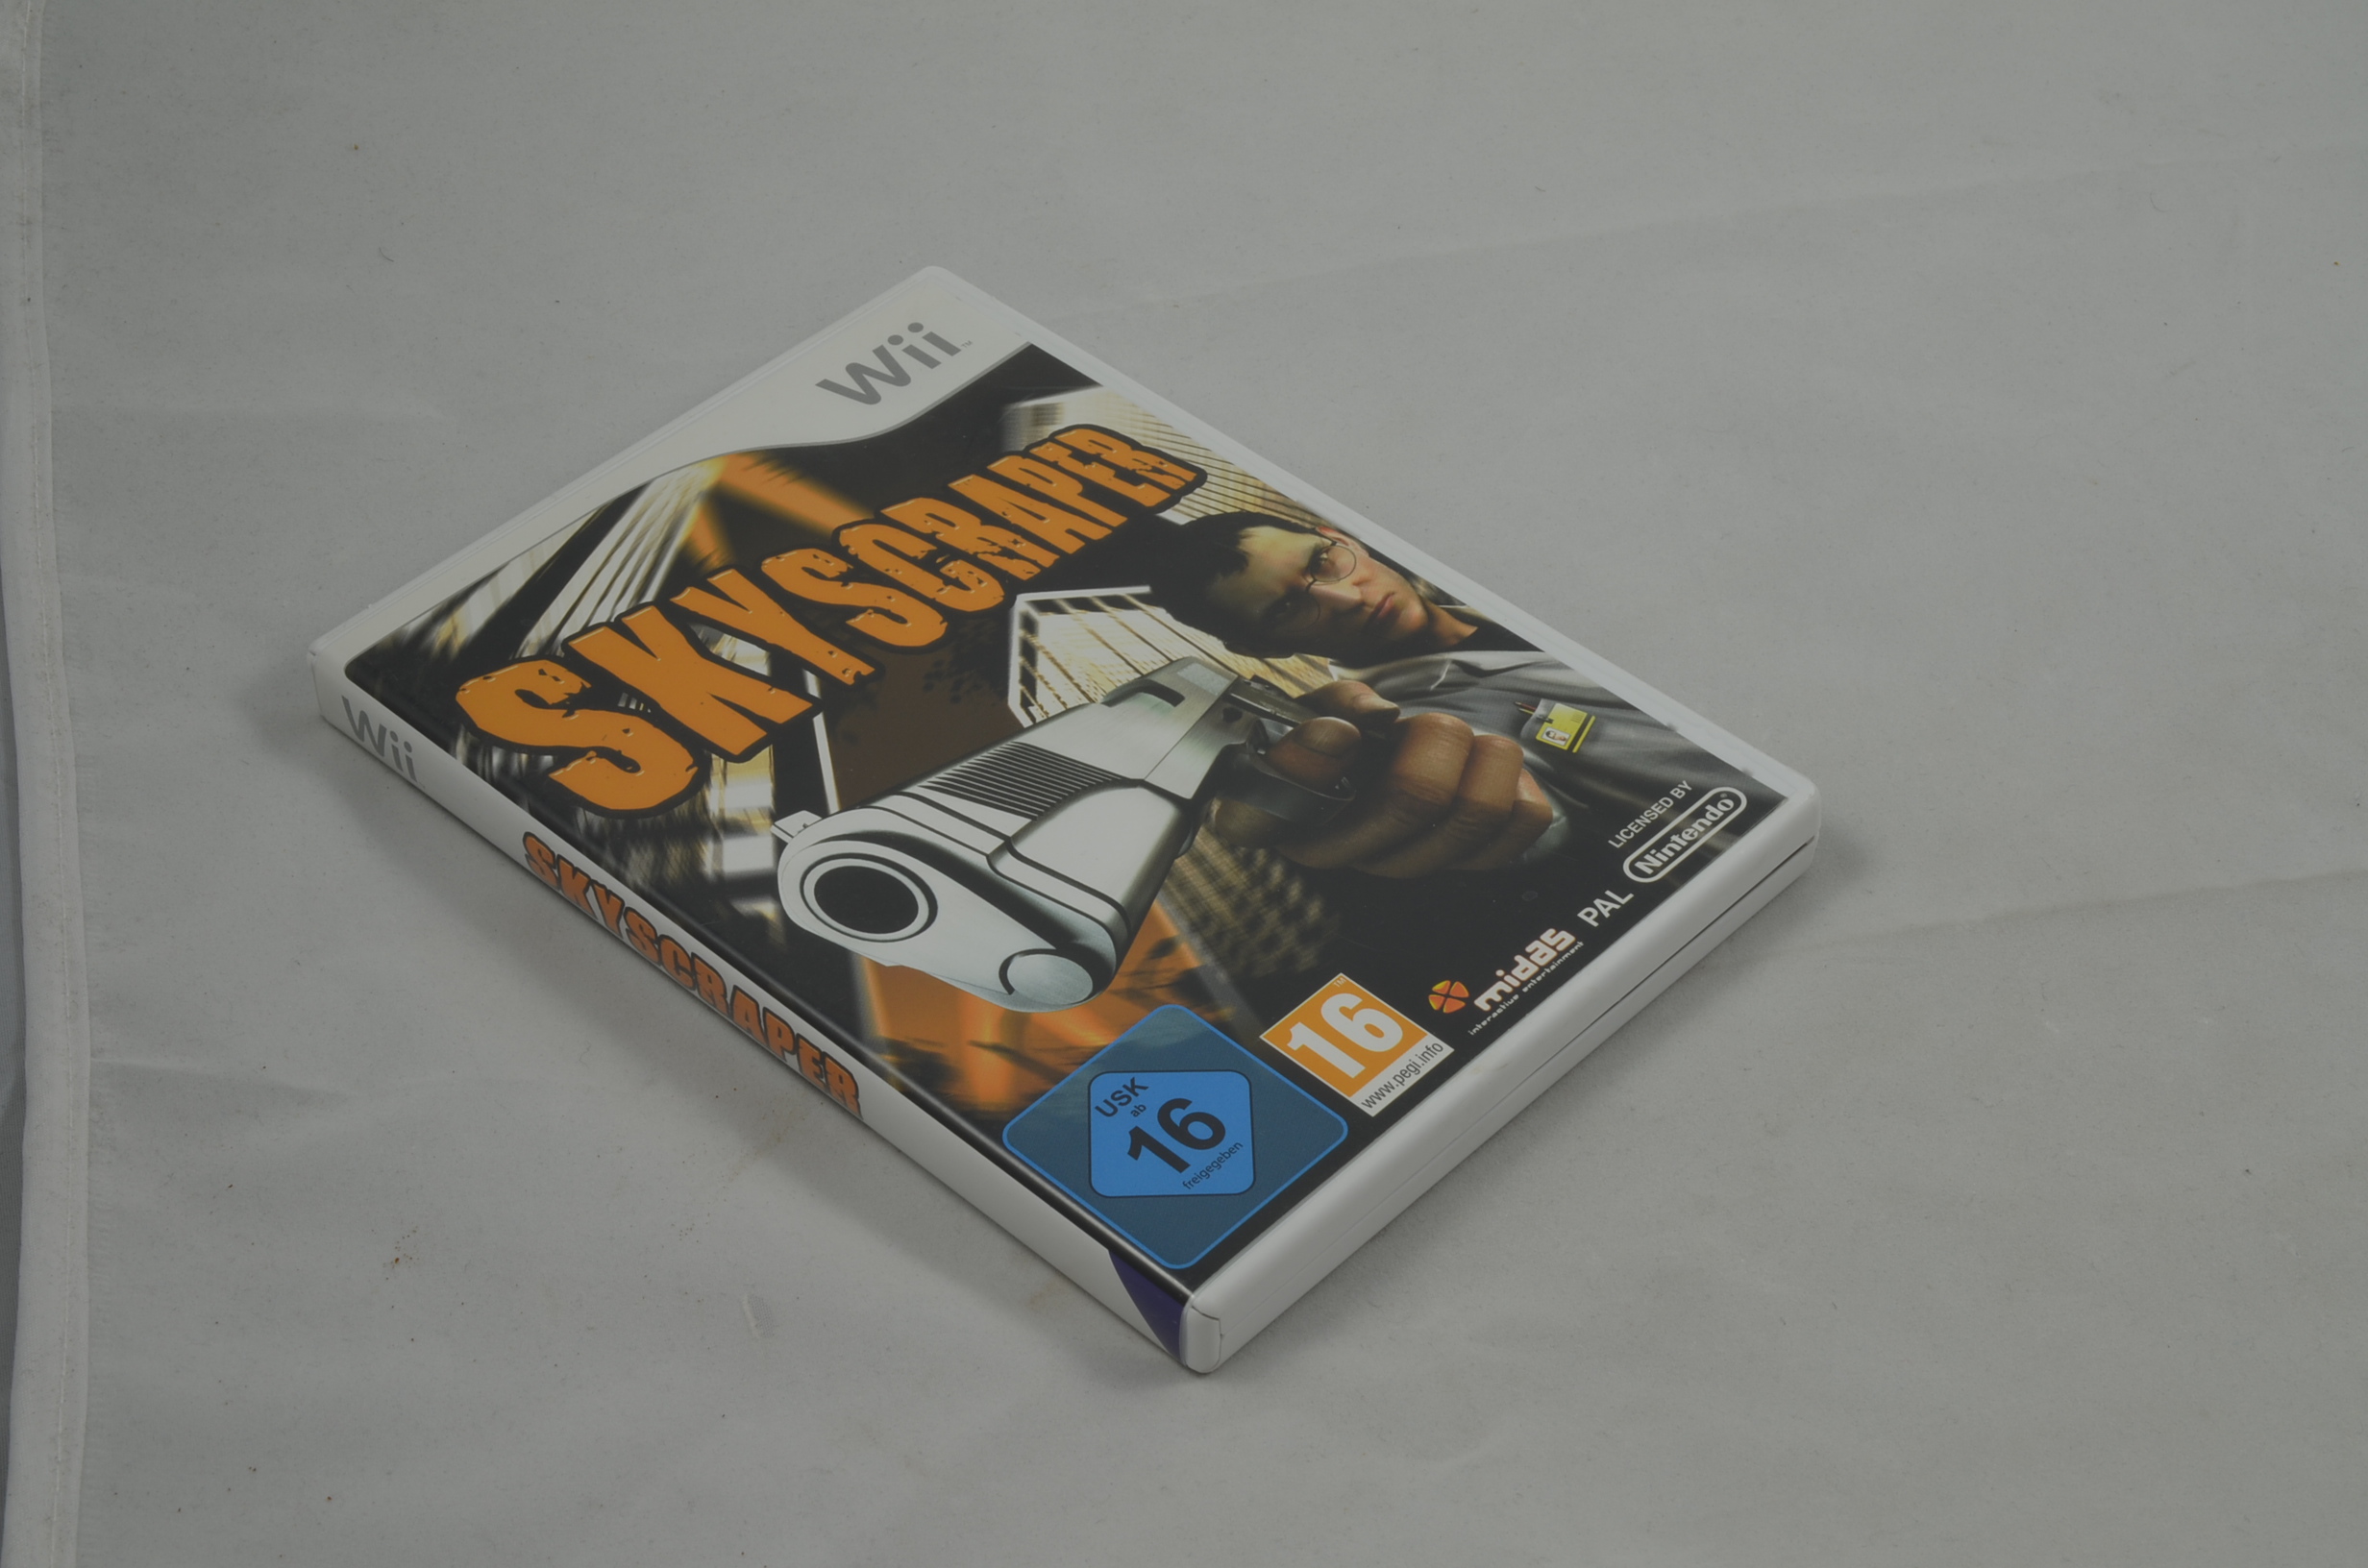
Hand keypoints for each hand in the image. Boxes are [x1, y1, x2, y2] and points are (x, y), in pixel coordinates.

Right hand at [1211, 681, 1554, 876]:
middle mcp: (1341, 853)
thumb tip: (1378, 717)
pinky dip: (1520, 785)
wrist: (1370, 767)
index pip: (1269, 814)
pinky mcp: (1462, 861)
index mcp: (1279, 816)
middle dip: (1437, 736)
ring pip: (1479, 811)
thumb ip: (1335, 705)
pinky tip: (1489, 773)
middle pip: (1416, 797)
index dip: (1308, 765)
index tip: (1337, 730)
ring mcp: (1402, 863)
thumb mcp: (1316, 709)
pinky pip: (1525, 824)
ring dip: (1484, 756)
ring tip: (1466, 745)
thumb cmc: (1337, 736)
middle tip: (1427, 724)